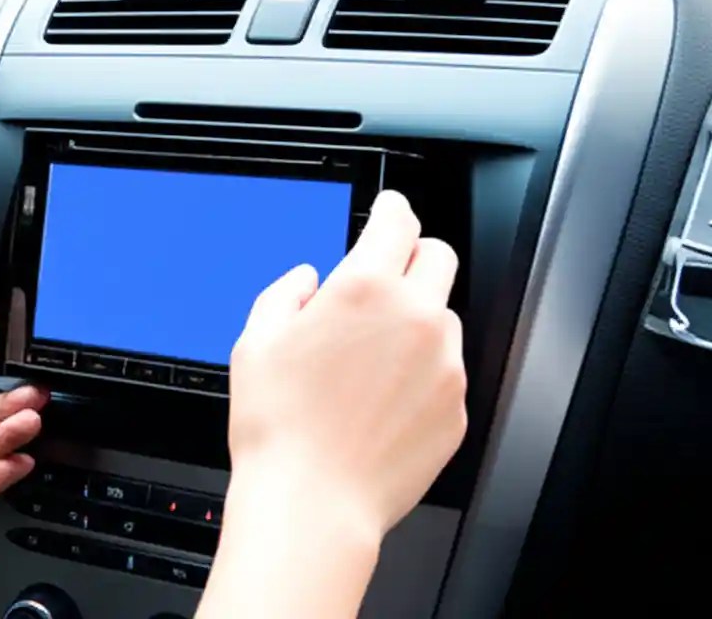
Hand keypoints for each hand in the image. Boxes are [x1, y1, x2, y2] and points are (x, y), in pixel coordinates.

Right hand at [228, 190, 465, 536]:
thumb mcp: (256, 341)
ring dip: (416, 320)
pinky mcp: (455, 407)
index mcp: (365, 289)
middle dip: (412, 256)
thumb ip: (286, 293)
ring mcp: (444, 364)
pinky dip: (422, 373)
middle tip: (383, 278)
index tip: (388, 211)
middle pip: (438, 256)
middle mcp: (417, 318)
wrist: (312, 503)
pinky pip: (447, 371)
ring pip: (444, 316)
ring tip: (371, 361)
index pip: (398, 220)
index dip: (391, 208)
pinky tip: (382, 400)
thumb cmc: (279, 427)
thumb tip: (308, 281)